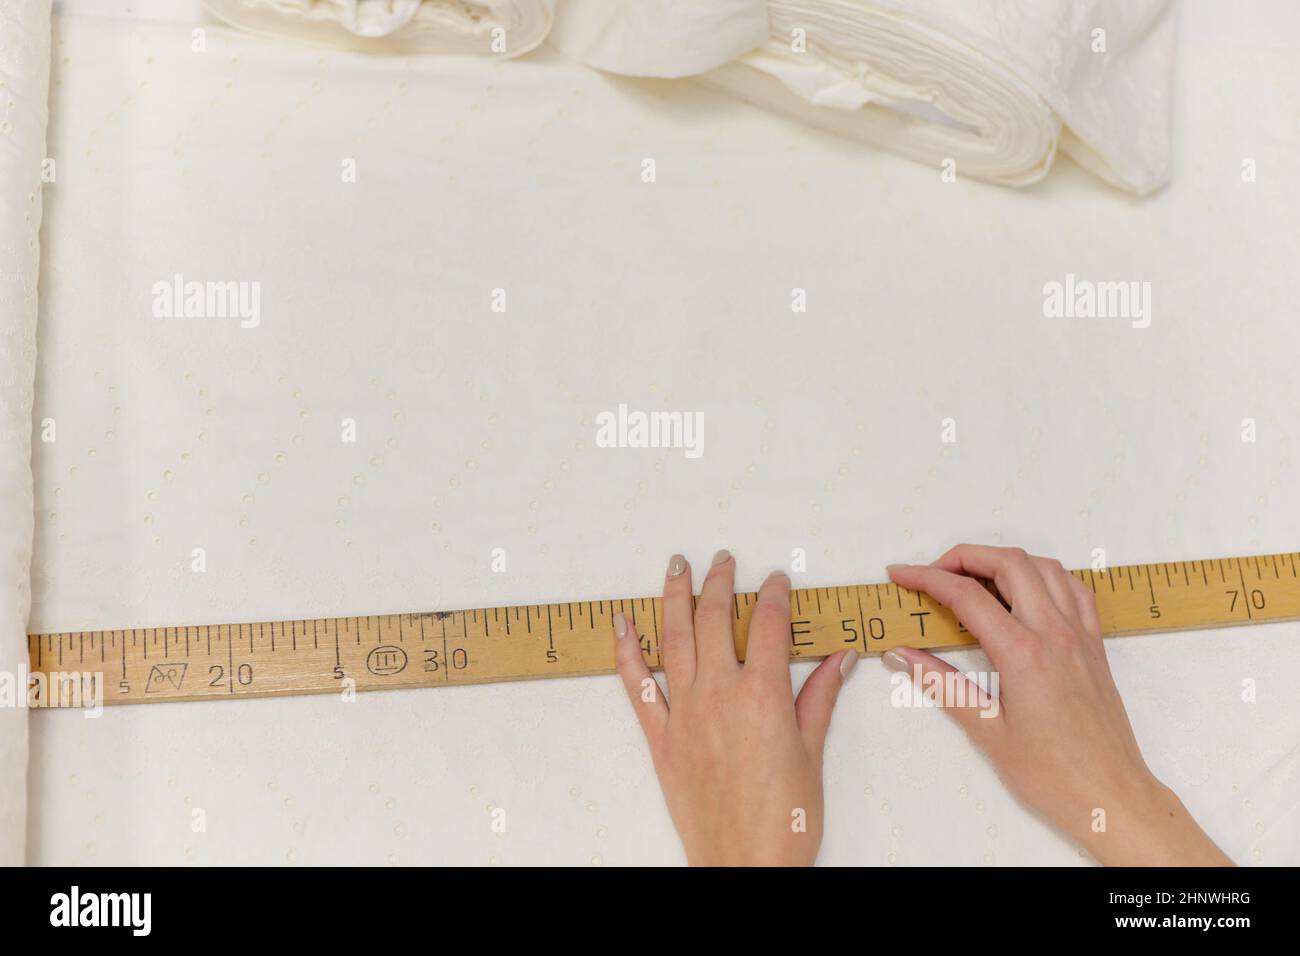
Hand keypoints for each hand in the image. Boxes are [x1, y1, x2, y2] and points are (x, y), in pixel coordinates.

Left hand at [612, 550, 858, 865]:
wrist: (745, 865)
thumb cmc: (785, 820)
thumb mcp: (813, 753)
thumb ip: (821, 698)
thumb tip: (840, 660)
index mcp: (764, 694)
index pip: (770, 625)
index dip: (775, 595)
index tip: (777, 581)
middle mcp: (720, 694)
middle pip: (716, 618)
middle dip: (721, 582)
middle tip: (724, 560)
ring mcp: (685, 713)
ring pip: (674, 638)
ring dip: (674, 596)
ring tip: (676, 567)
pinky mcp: (661, 737)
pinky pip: (638, 686)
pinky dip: (627, 652)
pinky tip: (622, 625)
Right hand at [887, 544, 1231, 865]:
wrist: (1112, 797)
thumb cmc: (1052, 775)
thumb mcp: (987, 732)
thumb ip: (942, 684)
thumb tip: (901, 655)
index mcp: (1023, 654)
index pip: (966, 596)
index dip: (926, 578)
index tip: (900, 575)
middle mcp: (1055, 633)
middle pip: (1008, 564)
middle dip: (964, 556)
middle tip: (932, 573)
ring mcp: (1080, 636)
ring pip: (1044, 567)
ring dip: (1003, 560)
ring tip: (972, 577)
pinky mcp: (1095, 646)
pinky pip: (1074, 589)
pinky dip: (1045, 575)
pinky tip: (1026, 590)